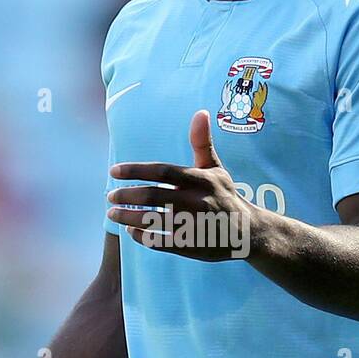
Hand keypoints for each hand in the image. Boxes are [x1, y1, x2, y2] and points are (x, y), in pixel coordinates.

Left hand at [107, 110, 256, 260]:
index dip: (135, 170)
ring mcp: (193, 225)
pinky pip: (161, 242)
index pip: (162, 171)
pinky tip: (131, 231)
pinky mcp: (192, 245)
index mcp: (199, 179)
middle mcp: (196, 201)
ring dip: (128, 217)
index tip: (113, 171)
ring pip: (153, 220)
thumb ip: (202, 142)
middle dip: (126, 195)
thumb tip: (201, 112)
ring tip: (113, 213)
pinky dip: (142, 236)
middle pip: (153, 196)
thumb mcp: (215, 168)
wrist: (248, 232)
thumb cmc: (225, 195)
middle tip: (109, 196)